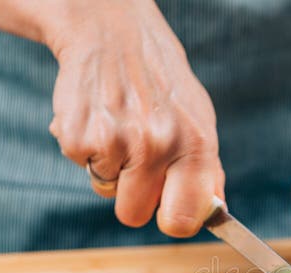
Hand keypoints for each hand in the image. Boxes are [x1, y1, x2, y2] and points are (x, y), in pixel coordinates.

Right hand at [46, 0, 223, 236]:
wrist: (113, 33)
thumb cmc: (162, 85)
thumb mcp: (199, 119)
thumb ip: (207, 170)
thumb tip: (214, 214)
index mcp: (194, 145)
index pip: (183, 219)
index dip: (173, 221)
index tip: (169, 212)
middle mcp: (156, 145)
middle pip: (133, 215)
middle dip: (133, 198)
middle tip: (138, 163)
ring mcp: (114, 141)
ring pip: (105, 191)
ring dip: (111, 169)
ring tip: (122, 129)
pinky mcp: (76, 136)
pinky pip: (82, 167)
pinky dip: (88, 149)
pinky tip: (100, 118)